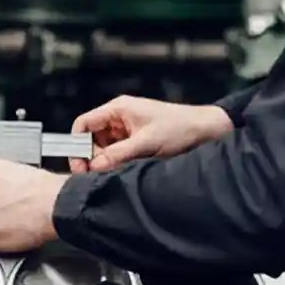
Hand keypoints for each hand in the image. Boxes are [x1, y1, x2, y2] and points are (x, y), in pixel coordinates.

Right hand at [70, 95, 233, 172]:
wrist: (206, 131)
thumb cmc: (179, 128)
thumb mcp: (146, 143)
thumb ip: (118, 154)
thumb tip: (94, 166)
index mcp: (118, 109)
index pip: (83, 124)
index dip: (78, 145)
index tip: (81, 166)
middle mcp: (119, 117)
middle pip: (91, 139)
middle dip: (93, 157)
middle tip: (98, 175)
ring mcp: (127, 129)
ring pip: (104, 148)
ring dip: (106, 161)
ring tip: (116, 172)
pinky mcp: (136, 140)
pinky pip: (117, 153)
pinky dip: (117, 163)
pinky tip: (125, 170)